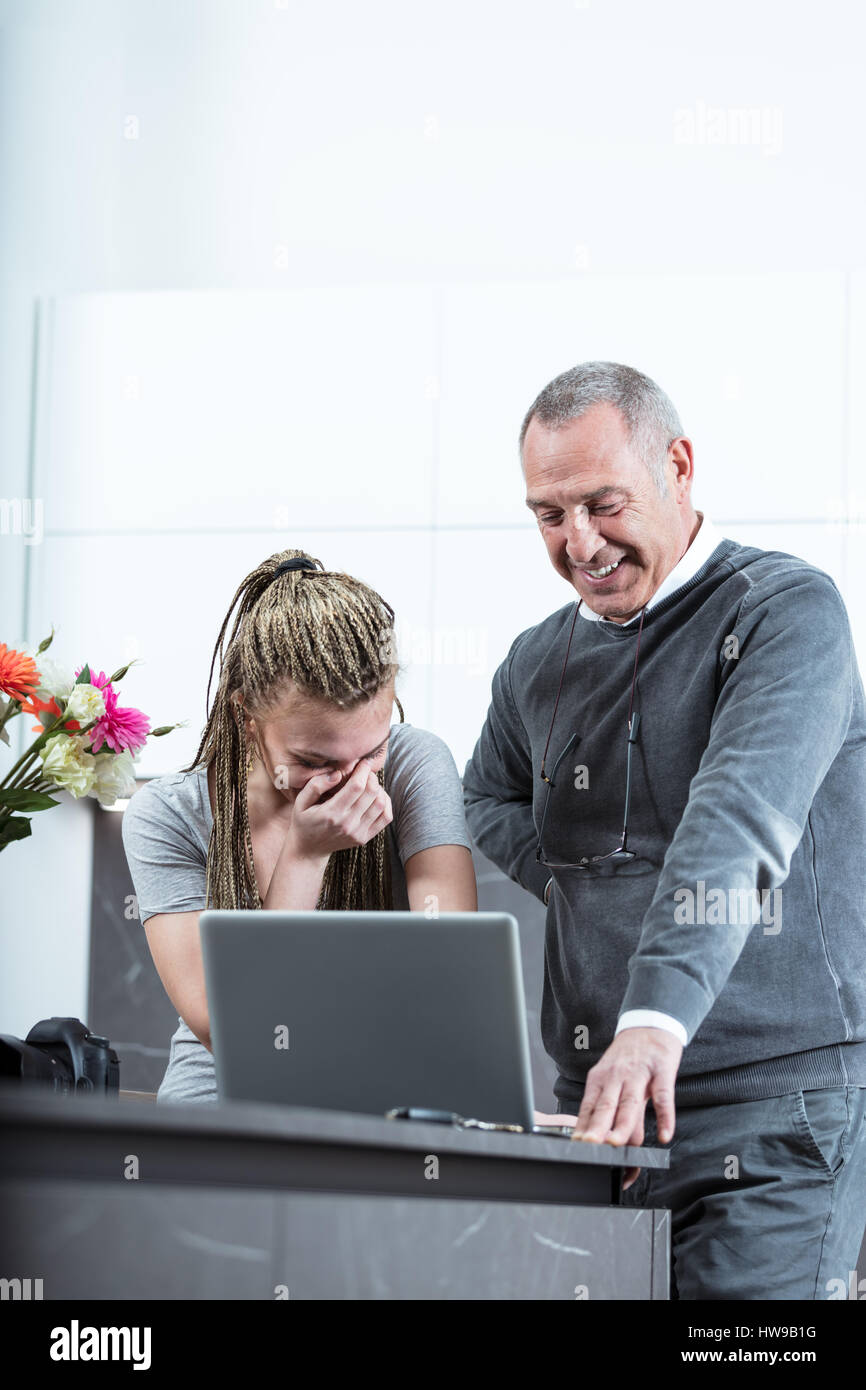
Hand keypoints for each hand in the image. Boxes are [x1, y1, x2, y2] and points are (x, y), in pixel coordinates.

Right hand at [285, 761, 392, 861]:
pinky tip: (376, 797)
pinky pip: (386, 817)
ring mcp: (358, 833)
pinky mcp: (364, 838)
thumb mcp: (301, 802)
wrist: (308, 850)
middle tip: (365, 771)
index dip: (363, 771)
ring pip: (381, 804)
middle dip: (371, 777)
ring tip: (369, 784)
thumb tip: (337, 774)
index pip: (356, 787)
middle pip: (372, 793)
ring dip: (379, 788)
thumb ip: (316, 785)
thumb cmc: (304, 821)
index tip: (362, 762)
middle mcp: (347, 824)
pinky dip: (385, 803)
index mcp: (331, 813)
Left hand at [569, 1027, 682, 1190]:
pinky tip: (665, 1135)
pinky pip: (663, 1096)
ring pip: (629, 1103)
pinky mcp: (662, 1070)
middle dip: (597, 1128)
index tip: (577, 1146)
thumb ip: (617, 1112)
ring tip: (615, 1144)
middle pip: (605, 1106)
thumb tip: (616, 1144)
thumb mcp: (615, 1080)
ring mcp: (639, 1073)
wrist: (650, 1025)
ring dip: (622, 1125)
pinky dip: (665, 1117)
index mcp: (600, 1079)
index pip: (589, 1107)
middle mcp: (616, 1076)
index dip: (583, 1127)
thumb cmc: (629, 1057)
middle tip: (588, 1146)